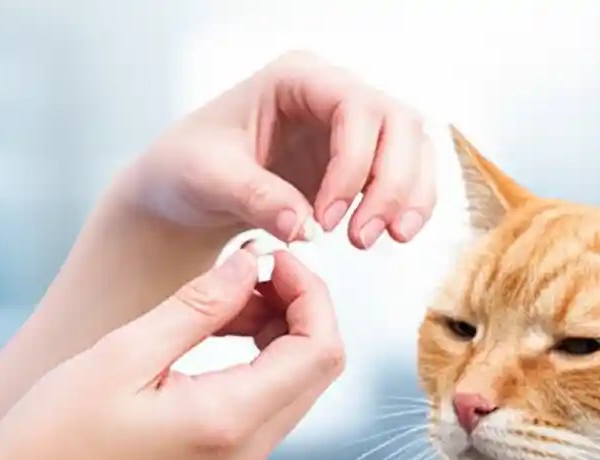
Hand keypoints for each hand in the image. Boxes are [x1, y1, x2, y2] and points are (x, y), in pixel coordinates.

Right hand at [0, 249, 343, 459]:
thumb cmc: (54, 432)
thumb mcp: (124, 353)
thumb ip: (199, 306)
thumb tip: (254, 263)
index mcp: (228, 423)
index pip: (319, 350)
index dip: (311, 293)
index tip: (271, 255)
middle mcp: (247, 455)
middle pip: (319, 368)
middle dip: (299, 307)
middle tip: (249, 267)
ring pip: (296, 386)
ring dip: (277, 333)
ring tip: (222, 297)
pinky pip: (266, 407)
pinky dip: (258, 362)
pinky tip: (213, 333)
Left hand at [126, 51, 436, 248]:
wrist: (187, 191)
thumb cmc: (189, 168)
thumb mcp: (209, 180)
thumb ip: (256, 197)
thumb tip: (305, 226)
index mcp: (296, 78)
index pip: (354, 107)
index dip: (353, 164)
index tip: (327, 220)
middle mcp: (333, 93)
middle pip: (398, 123)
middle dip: (392, 184)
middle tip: (362, 239)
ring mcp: (352, 126)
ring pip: (413, 148)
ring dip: (409, 197)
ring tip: (387, 241)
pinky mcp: (361, 160)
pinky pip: (406, 175)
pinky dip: (408, 206)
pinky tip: (391, 236)